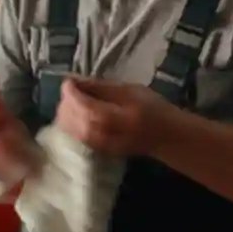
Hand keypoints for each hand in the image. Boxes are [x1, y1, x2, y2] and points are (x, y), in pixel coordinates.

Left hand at [55, 76, 176, 156]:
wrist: (166, 137)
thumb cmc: (153, 109)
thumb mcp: (130, 90)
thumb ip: (102, 87)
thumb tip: (75, 80)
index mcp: (115, 118)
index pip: (83, 106)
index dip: (71, 92)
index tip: (68, 80)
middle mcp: (104, 135)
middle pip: (73, 120)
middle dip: (67, 102)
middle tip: (70, 89)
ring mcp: (100, 146)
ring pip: (71, 130)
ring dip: (66, 114)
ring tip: (71, 100)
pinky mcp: (98, 151)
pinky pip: (76, 138)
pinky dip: (71, 125)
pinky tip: (75, 115)